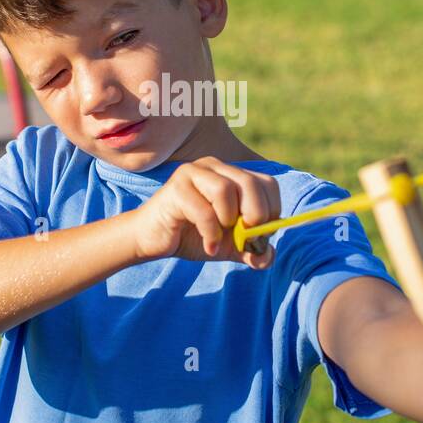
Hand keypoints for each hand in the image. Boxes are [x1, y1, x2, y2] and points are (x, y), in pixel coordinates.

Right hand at [129, 157, 280, 268]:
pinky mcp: (175, 188)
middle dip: (256, 216)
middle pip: (250, 183)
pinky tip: (209, 246)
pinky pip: (204, 210)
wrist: (150, 240)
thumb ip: (251, 251)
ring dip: (229, 220)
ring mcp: (193, 173)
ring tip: (219, 237)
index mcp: (230, 174)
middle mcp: (213, 167)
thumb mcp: (228, 245)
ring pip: (226, 189)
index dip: (272, 210)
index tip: (259, 234)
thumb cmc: (191, 236)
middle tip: (245, 236)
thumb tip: (268, 256)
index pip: (267, 183)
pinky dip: (211, 233)